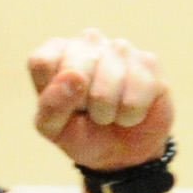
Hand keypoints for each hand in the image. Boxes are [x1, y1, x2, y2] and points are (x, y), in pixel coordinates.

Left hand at [29, 28, 173, 171]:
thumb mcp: (53, 128)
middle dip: (81, 105)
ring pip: (105, 88)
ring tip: (109, 113)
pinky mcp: (149, 63)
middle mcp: (88, 40)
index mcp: (57, 51)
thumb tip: (73, 75)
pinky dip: (129, 116)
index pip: (43, 63)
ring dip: (106, 113)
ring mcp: (121, 48)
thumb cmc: (81, 133)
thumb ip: (51, 104)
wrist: (123, 152)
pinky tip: (130, 111)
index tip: (64, 106)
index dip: (53, 95)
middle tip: (88, 111)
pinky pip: (134, 98)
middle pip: (75, 72)